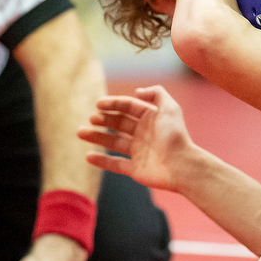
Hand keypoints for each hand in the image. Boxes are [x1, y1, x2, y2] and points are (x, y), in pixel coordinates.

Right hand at [77, 85, 192, 191]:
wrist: (181, 165)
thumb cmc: (175, 136)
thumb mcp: (170, 108)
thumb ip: (156, 93)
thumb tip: (137, 91)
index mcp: (151, 119)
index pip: (129, 107)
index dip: (114, 104)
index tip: (98, 104)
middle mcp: (144, 134)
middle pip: (119, 123)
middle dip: (103, 119)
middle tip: (92, 118)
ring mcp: (139, 152)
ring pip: (113, 142)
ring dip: (96, 136)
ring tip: (80, 132)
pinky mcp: (135, 169)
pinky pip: (115, 164)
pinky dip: (101, 161)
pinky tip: (88, 155)